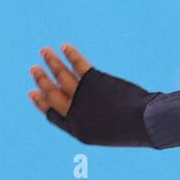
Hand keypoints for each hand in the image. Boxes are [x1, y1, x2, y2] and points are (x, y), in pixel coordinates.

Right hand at [28, 45, 155, 145]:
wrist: (146, 123)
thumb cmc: (134, 130)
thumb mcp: (110, 129)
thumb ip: (95, 117)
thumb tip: (89, 103)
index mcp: (80, 131)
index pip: (54, 115)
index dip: (42, 103)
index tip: (33, 91)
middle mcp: (78, 115)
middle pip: (53, 94)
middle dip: (42, 80)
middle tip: (34, 68)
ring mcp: (84, 98)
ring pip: (62, 77)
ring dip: (51, 62)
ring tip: (44, 51)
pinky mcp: (93, 82)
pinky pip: (78, 65)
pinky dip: (71, 55)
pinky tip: (65, 47)